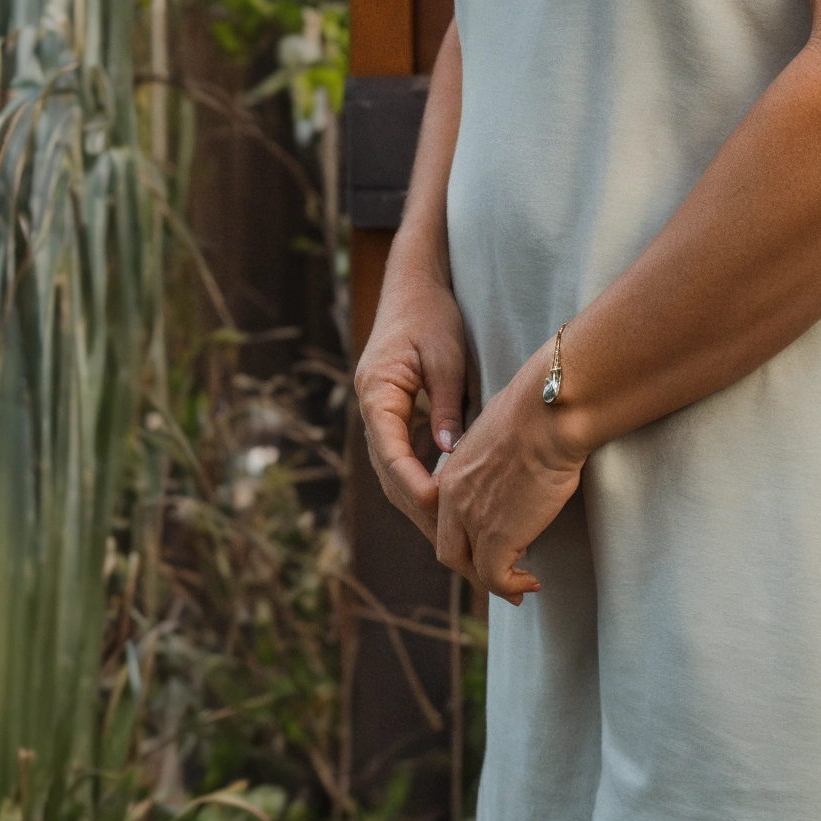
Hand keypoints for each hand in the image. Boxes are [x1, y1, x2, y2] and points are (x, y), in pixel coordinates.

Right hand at [355, 257, 468, 545]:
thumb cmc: (433, 314)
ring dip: (417, 496)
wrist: (414, 284)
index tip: (438, 508)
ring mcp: (377, 410)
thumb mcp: (447, 356)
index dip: (413, 484)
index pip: (390, 451)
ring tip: (449, 529)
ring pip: (392, 466)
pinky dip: (420, 475)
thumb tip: (447, 457)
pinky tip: (445, 496)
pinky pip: (401, 452)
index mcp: (377, 392)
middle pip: (388, 469)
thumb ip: (446, 406)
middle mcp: (370, 406)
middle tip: (449, 537)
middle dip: (415, 504)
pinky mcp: (391, 411)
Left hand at [435, 349, 586, 603]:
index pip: (448, 518)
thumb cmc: (538, 408)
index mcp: (453, 471)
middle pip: (450, 549)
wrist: (549, 412)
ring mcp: (471, 520)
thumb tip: (519, 456)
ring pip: (471, 568)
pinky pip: (496, 579)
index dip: (468, 536)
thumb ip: (498, 451)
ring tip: (521, 585)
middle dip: (475, 565)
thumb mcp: (503, 428)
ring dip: (495, 581)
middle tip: (502, 573)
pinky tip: (532, 583)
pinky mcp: (496, 538)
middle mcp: (453, 498)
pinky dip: (512, 587)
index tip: (491, 544)